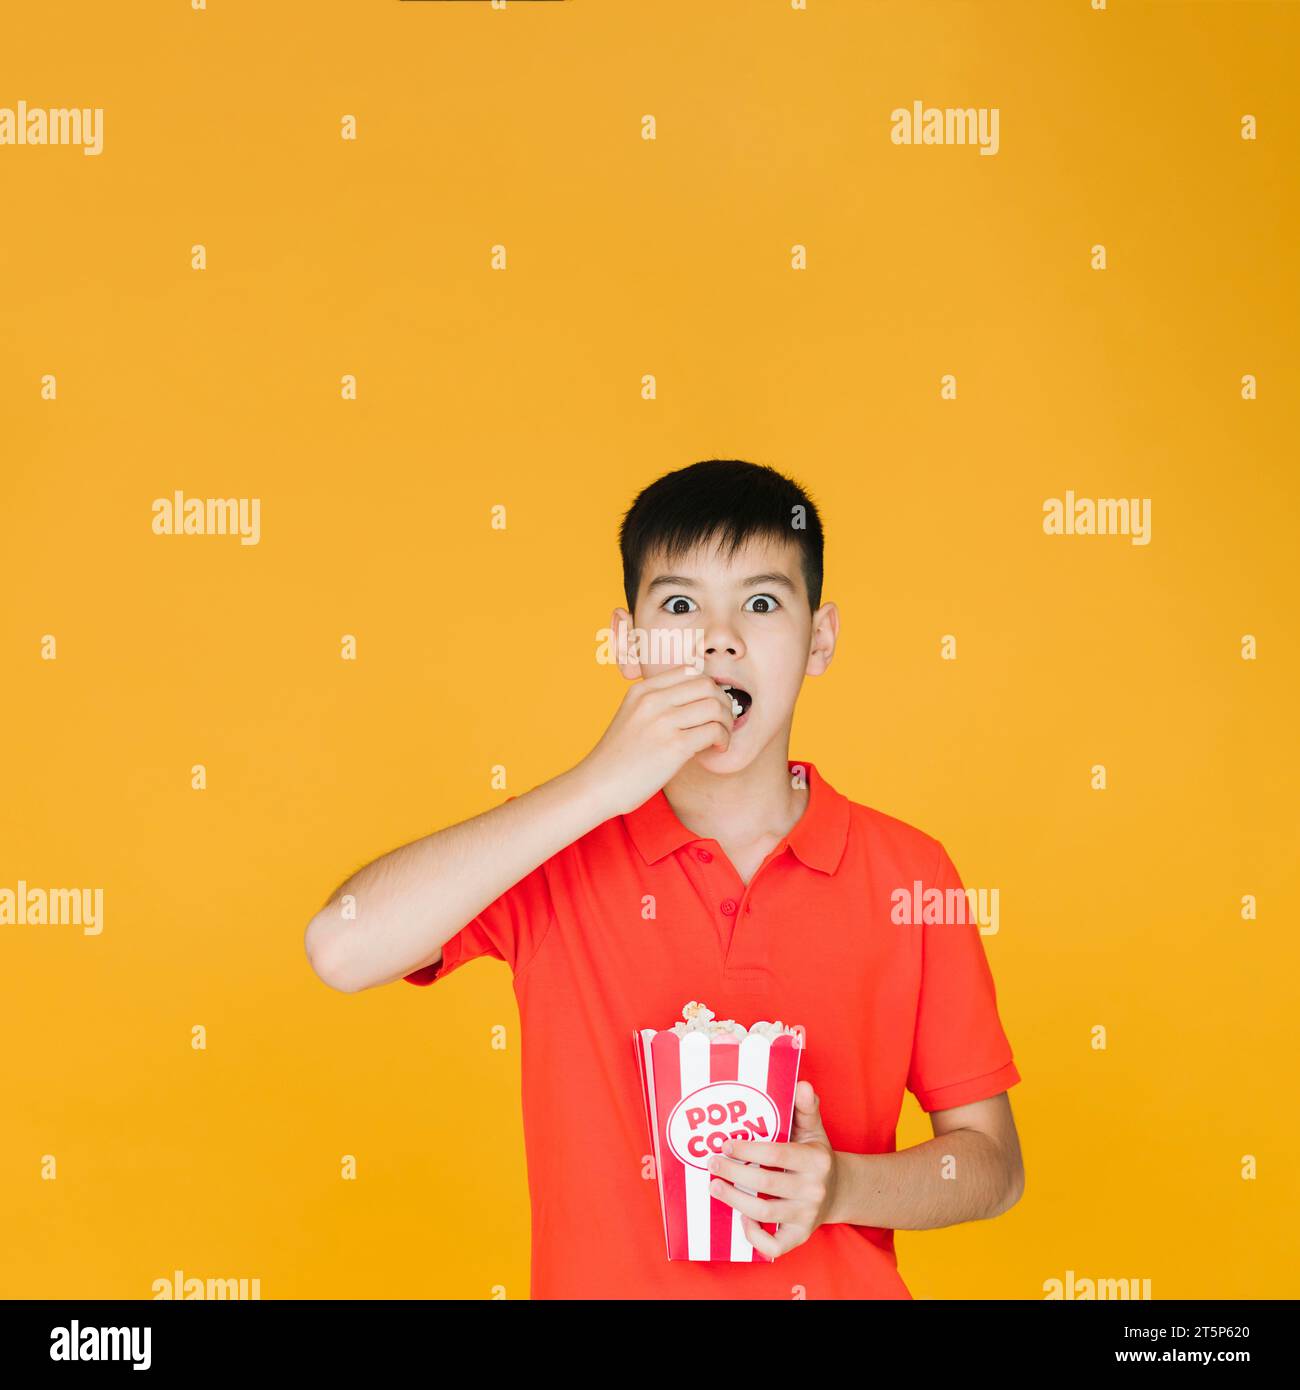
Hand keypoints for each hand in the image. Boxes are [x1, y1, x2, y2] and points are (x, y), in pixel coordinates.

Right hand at [575, 665, 734, 817]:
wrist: (597, 785)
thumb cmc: (617, 758)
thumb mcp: (631, 717)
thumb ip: (657, 705)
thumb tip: (697, 703)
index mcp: (641, 690)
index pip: (689, 671)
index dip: (708, 686)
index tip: (710, 705)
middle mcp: (652, 701)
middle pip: (707, 685)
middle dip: (723, 702)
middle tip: (722, 721)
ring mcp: (662, 722)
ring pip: (715, 707)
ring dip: (727, 722)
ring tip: (721, 737)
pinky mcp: (674, 746)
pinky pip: (714, 731)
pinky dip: (723, 739)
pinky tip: (716, 748)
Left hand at [706, 1080, 838, 1257]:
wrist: (838, 1191)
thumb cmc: (815, 1155)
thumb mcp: (814, 1128)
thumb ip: (806, 1106)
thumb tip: (801, 1084)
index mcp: (816, 1160)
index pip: (776, 1154)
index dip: (748, 1150)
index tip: (725, 1144)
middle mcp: (813, 1189)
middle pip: (765, 1183)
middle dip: (733, 1172)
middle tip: (712, 1162)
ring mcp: (806, 1216)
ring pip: (764, 1213)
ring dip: (734, 1200)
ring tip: (715, 1185)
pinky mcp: (800, 1237)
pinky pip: (774, 1246)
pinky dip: (754, 1236)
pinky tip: (741, 1219)